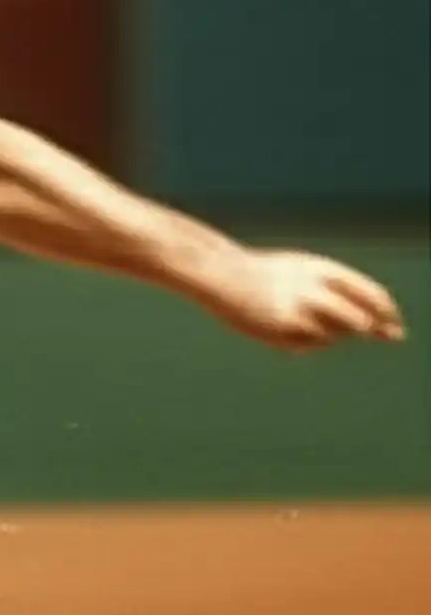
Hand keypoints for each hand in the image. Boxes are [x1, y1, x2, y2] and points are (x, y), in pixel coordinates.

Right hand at [202, 249, 405, 351]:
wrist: (222, 274)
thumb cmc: (268, 274)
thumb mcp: (308, 272)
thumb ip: (345, 294)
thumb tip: (384, 329)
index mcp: (323, 269)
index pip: (373, 296)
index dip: (387, 314)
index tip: (393, 327)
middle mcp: (313, 289)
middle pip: (359, 323)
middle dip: (359, 331)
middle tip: (343, 327)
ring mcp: (297, 311)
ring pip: (333, 336)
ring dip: (326, 334)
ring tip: (298, 318)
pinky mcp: (281, 330)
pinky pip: (309, 345)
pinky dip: (303, 342)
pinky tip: (282, 327)